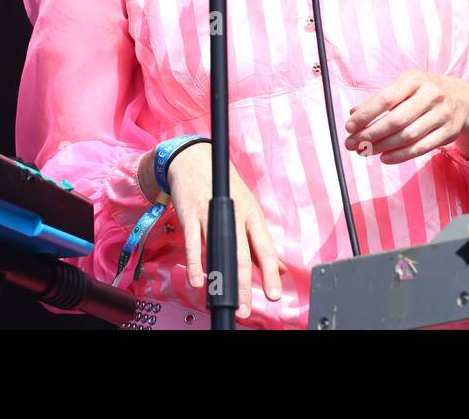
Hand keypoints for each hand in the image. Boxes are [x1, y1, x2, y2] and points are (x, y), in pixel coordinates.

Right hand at [163, 144, 285, 319]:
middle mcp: (235, 214)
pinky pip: (192, 242)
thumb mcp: (247, 210)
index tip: (273, 295)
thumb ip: (259, 242)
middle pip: (243, 254)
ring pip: (220, 250)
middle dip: (245, 285)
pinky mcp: (190, 213)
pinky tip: (198, 281)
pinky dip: (195, 264)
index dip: (270, 272)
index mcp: (252, 215)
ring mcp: (211, 213)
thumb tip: (278, 267)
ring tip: (225, 301)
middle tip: (246, 310)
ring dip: (222, 279)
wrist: (194, 159)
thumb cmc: (224, 188)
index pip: (264, 248)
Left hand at [343, 69, 468, 164]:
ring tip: (364, 152)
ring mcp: (442, 114)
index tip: (349, 127)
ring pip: (408, 136)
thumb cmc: (426, 92)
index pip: (386, 98)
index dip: (366, 114)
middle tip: (352, 144)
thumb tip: (353, 113)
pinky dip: (401, 155)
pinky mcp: (449, 132)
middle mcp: (431, 95)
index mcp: (415, 80)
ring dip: (382, 147)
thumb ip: (379, 98)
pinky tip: (385, 158)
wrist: (465, 100)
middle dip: (371, 134)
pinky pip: (421, 148)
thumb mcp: (405, 86)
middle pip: (396, 120)